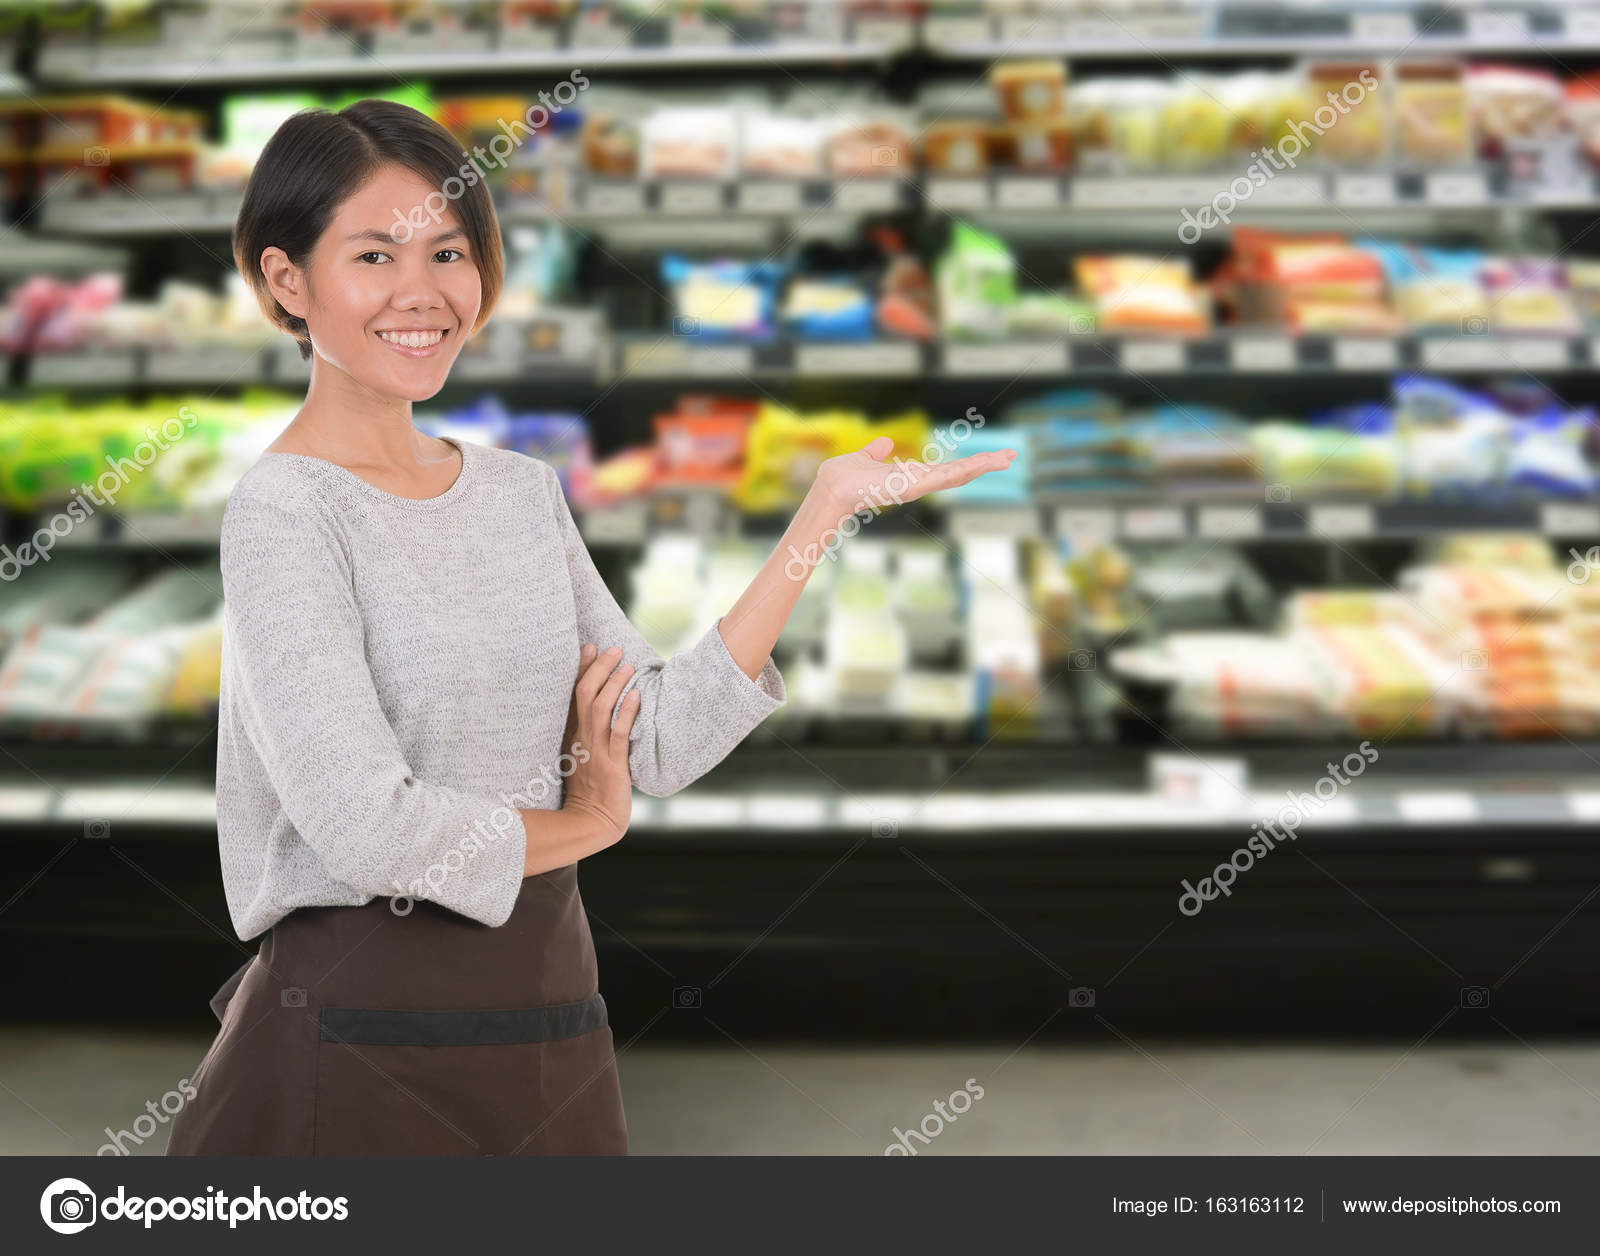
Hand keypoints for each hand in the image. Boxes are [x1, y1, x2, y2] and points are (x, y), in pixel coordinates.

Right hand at [559, 643, 640, 844]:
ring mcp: (595, 751)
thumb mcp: (581, 758)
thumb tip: (600, 708)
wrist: (592, 822)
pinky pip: (618, 735)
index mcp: (571, 736)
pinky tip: (636, 696)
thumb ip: (586, 734)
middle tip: (612, 649)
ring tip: (626, 665)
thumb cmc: (590, 791)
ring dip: (613, 685)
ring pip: (600, 709)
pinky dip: (627, 713)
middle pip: (583, 695)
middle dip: (598, 669)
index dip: (580, 671)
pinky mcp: (612, 765)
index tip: (588, 648)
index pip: (572, 696)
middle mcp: (581, 739)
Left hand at [813, 435, 1016, 521]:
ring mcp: (919, 486)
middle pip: (960, 473)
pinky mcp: (915, 486)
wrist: (833, 486)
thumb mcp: (865, 458)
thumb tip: (885, 445)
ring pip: (959, 474)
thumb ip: (876, 453)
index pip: (946, 470)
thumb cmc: (843, 476)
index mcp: (911, 477)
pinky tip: (985, 463)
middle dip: (985, 464)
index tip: (989, 457)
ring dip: (984, 465)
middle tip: (1012, 456)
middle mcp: (919, 483)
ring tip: (1008, 457)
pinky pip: (945, 476)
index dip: (968, 463)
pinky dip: (966, 469)